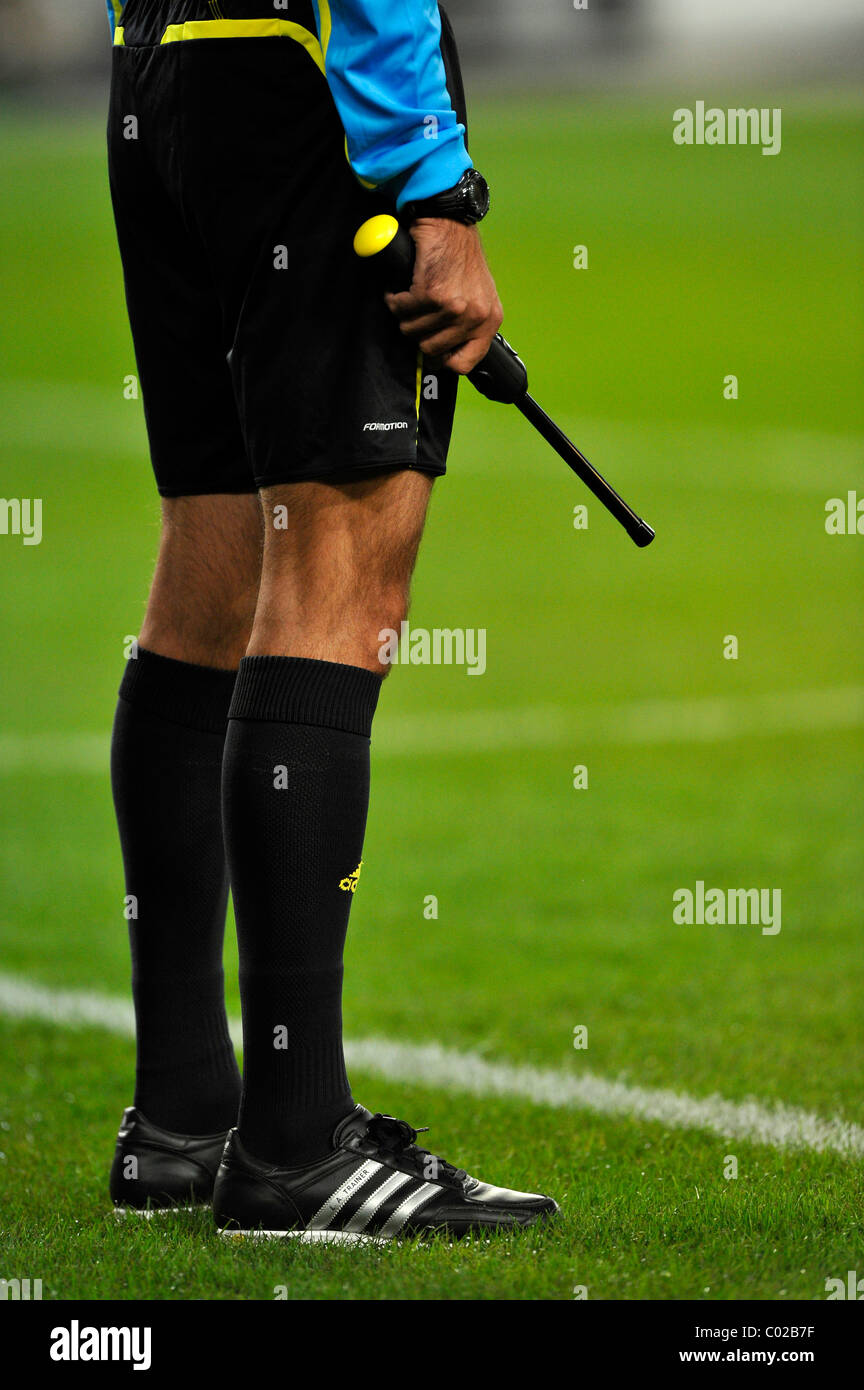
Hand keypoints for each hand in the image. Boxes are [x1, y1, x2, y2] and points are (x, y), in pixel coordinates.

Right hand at [384, 218, 502, 374]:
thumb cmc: (459, 254)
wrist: (450, 220)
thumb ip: (467, 323)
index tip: (431, 348)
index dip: (442, 359)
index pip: (464, 363)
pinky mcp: (432, 293)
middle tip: (417, 314)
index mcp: (490, 320)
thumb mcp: (476, 293)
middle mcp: (475, 316)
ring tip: (409, 297)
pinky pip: (402, 310)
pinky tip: (400, 288)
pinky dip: (395, 299)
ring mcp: (454, 307)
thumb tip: (443, 355)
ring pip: (413, 331)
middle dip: (418, 333)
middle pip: (432, 350)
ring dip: (405, 314)